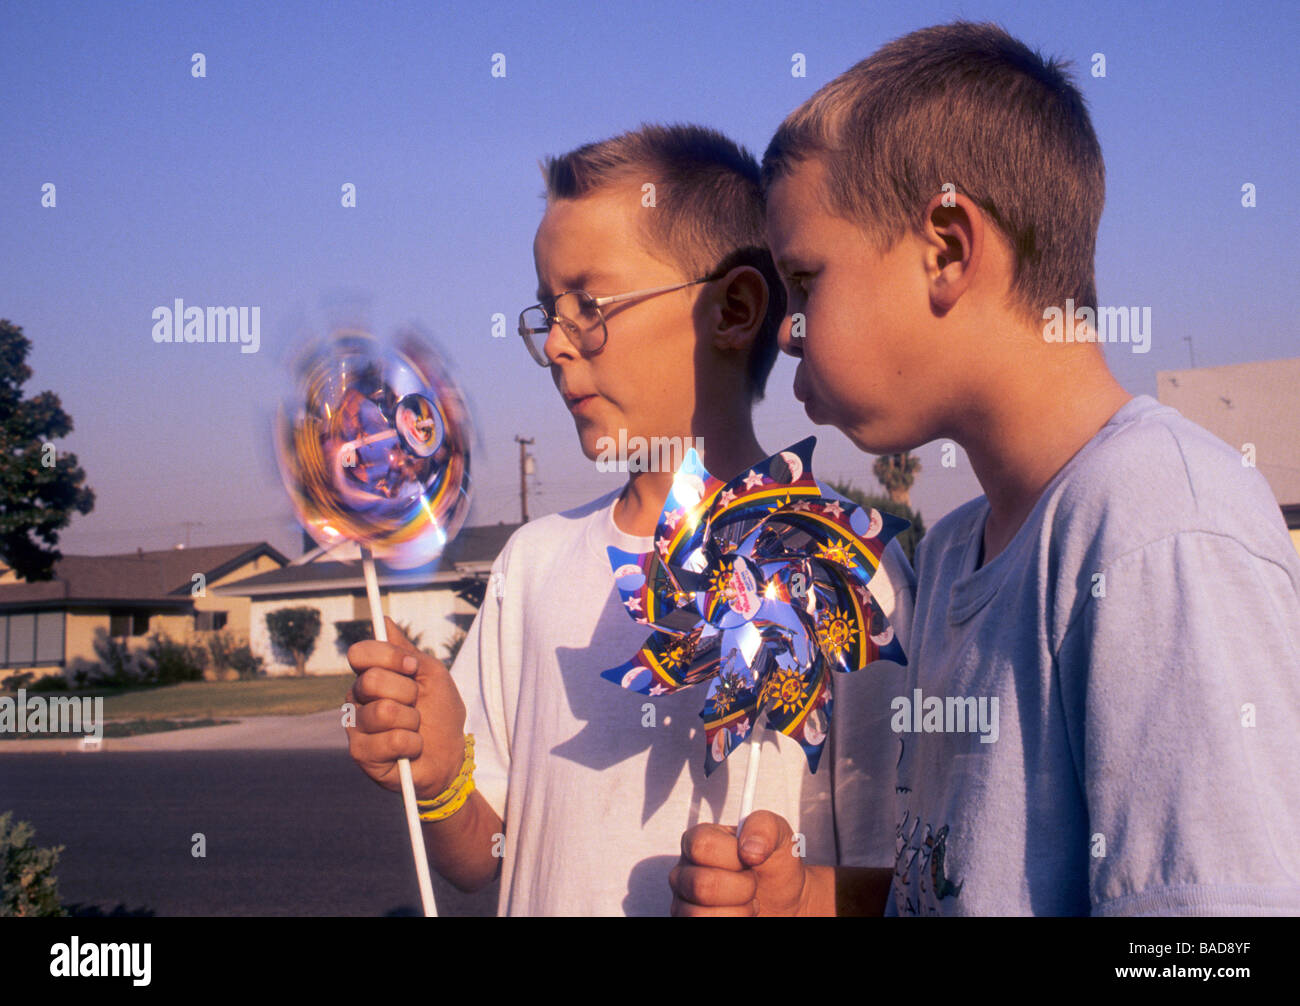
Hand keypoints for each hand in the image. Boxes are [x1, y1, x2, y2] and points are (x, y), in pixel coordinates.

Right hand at [345, 617, 466, 799]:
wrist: (450, 754)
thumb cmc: (440, 712)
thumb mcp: (431, 674)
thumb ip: (405, 651)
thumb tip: (383, 620)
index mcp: (370, 675)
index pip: (360, 653)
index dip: (388, 657)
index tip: (412, 667)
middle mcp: (356, 699)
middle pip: (371, 680)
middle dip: (407, 692)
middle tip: (416, 703)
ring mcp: (355, 727)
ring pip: (383, 711)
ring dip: (412, 720)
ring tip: (415, 728)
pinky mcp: (361, 755)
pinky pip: (391, 740)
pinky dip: (413, 743)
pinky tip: (411, 748)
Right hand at [669, 810, 808, 916]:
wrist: (785, 902)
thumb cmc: (775, 866)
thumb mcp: (778, 836)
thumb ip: (764, 827)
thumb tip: (749, 848)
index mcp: (699, 842)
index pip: (701, 846)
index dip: (733, 856)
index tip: (751, 860)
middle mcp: (685, 872)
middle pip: (701, 884)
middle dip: (742, 888)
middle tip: (753, 884)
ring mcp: (683, 902)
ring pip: (700, 914)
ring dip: (739, 912)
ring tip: (748, 903)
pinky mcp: (688, 922)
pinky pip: (702, 928)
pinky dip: (733, 923)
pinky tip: (739, 915)